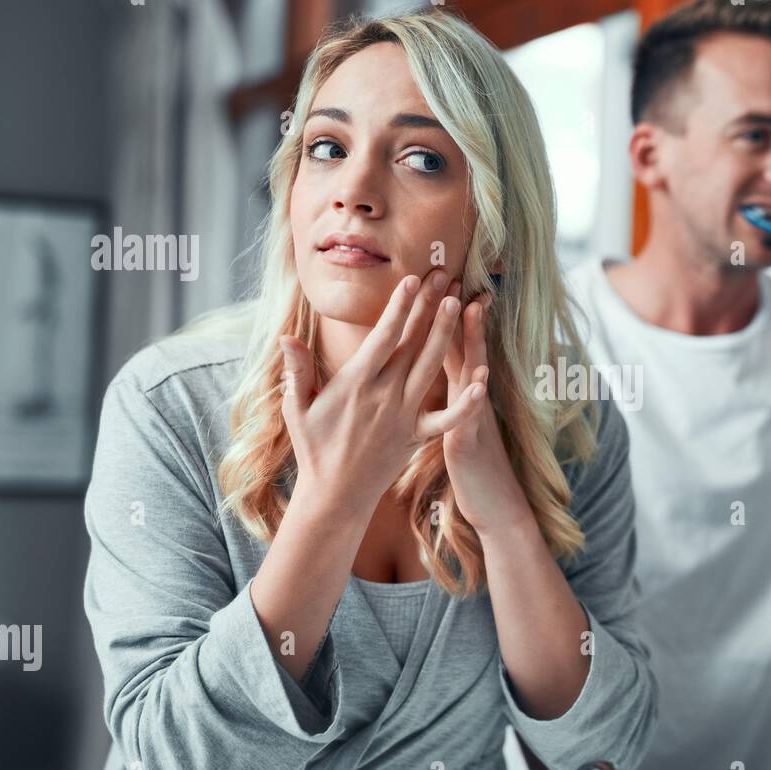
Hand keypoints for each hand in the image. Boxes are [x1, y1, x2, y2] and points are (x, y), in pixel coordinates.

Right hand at [278, 270, 488, 519]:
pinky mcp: (418, 435)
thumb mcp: (297, 407)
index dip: (399, 308)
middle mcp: (384, 396)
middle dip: (429, 308)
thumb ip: (297, 370)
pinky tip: (483, 382)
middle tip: (445, 276)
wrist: (336, 494)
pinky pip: (447, 419)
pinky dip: (466, 404)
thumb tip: (286, 338)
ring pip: (431, 368)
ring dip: (446, 335)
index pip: (382, 338)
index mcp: (355, 384)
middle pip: (412, 344)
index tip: (412, 280)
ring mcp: (404, 416)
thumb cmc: (314, 447)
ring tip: (459, 303)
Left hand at [440, 281, 531, 536]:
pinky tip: (481, 378)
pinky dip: (475, 398)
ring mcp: (472, 418)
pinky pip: (472, 417)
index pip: (451, 345)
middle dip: (458, 311)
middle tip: (458, 272)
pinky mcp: (468, 444)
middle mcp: (469, 398)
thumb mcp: (464, 427)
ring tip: (473, 308)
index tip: (440, 279)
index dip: (444, 315)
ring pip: (473, 371)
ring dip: (475, 340)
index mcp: (459, 393)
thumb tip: (448, 372)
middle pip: (463, 346)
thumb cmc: (476, 468)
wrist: (498, 506)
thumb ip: (454, 398)